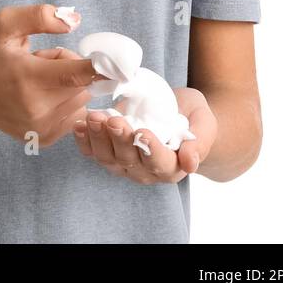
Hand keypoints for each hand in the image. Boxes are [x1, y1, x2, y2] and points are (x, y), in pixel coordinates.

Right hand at [0, 5, 98, 146]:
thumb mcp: (5, 24)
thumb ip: (39, 16)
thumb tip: (75, 20)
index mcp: (28, 78)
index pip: (79, 74)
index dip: (100, 66)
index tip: (113, 62)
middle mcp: (37, 109)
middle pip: (83, 85)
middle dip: (70, 69)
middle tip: (42, 62)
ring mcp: (41, 128)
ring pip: (81, 101)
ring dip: (68, 87)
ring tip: (38, 80)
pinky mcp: (45, 139)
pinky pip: (75, 116)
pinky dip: (64, 104)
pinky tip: (39, 96)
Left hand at [74, 87, 215, 183]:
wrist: (175, 112)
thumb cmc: (192, 118)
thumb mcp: (203, 123)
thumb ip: (198, 143)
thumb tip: (190, 164)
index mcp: (172, 166)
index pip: (161, 164)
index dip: (151, 150)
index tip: (143, 132)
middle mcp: (146, 170)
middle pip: (129, 160)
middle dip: (120, 140)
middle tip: (114, 121)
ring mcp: (123, 163)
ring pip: (107, 157)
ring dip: (98, 137)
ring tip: (94, 117)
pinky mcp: (106, 151)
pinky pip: (91, 150)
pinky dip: (83, 139)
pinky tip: (79, 124)